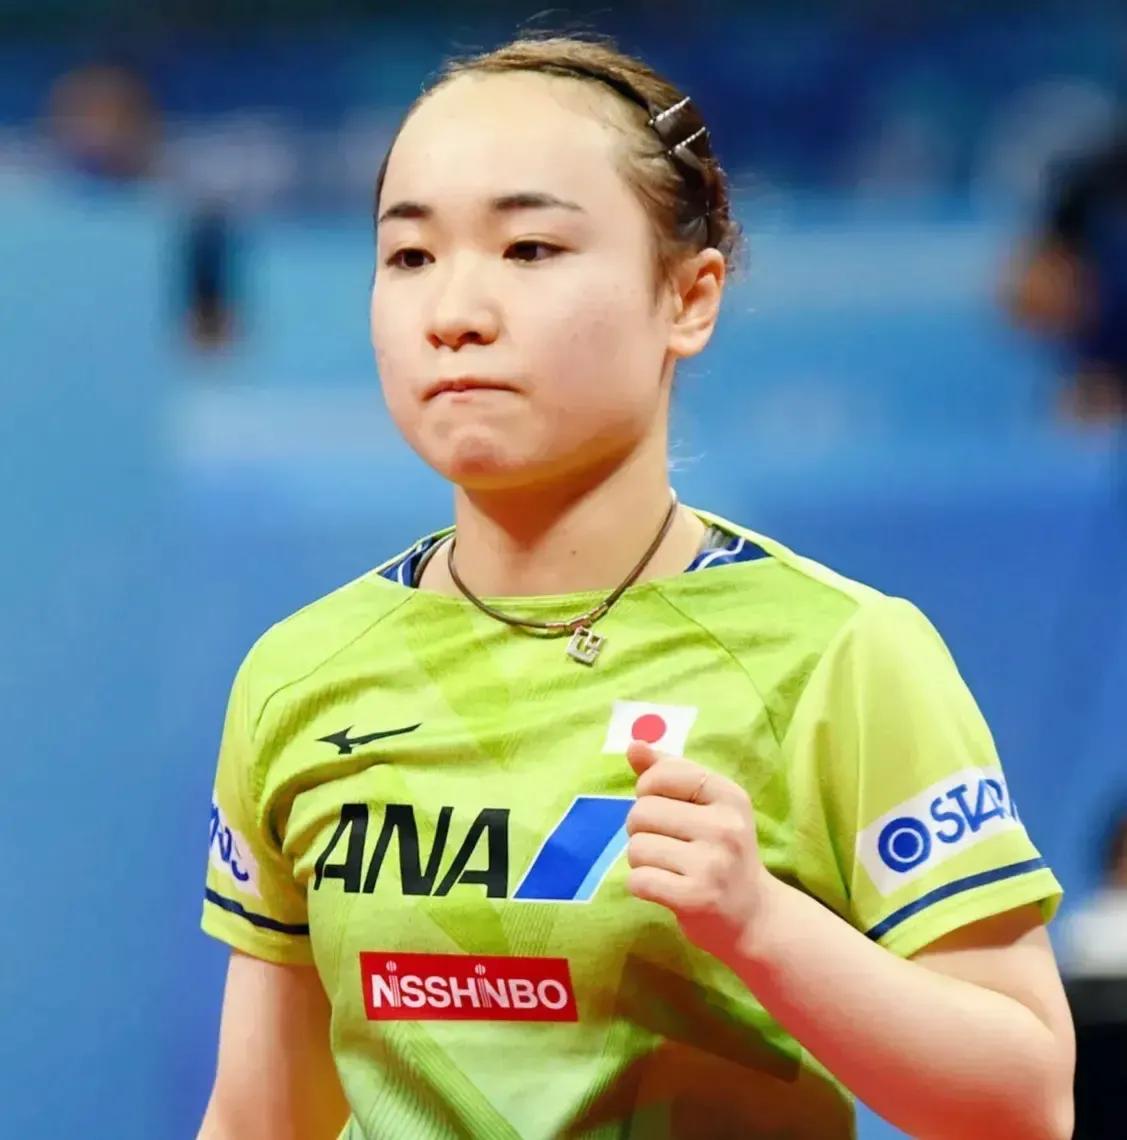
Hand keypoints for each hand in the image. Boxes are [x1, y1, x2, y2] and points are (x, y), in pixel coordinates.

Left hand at [625, 740, 774, 962]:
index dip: (648, 789)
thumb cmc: (721, 852)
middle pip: (642, 811)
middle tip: (666, 844)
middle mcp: (725, 826)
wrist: (754, 917)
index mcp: (729, 795)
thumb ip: (668, 772)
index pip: (663, 774)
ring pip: (637, 848)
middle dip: (641, 829)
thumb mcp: (705, 805)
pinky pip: (639, 881)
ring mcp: (713, 864)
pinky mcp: (697, 898)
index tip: (662, 806)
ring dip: (642, 860)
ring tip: (668, 867)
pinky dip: (642, 886)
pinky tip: (665, 888)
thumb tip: (634, 745)